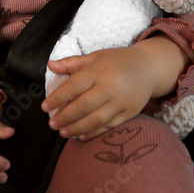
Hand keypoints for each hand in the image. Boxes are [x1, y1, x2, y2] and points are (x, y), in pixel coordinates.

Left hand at [42, 37, 185, 140]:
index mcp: (99, 70)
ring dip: (76, 129)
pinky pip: (108, 126)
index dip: (56, 98)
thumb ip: (72, 62)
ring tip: (63, 133)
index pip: (73, 86)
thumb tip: (49, 65)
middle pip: (82, 106)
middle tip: (52, 124)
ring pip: (95, 120)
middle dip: (64, 117)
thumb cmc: (118, 61)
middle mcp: (110, 86)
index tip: (44, 107)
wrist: (150, 67)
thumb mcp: (96, 56)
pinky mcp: (129, 112)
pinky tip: (81, 136)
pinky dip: (93, 133)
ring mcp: (121, 101)